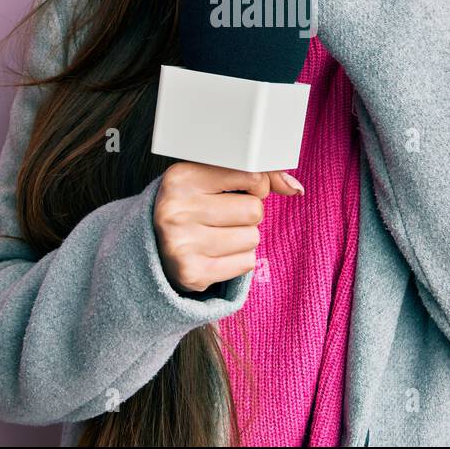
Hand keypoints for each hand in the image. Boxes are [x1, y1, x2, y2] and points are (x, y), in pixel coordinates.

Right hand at [153, 161, 303, 295]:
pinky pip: (246, 263)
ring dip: (244, 237)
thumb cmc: (193, 207)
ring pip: (253, 237)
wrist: (154, 248)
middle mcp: (177, 210)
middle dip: (248, 214)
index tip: (243, 190)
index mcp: (181, 178)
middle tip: (224, 216)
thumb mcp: (212, 180)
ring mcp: (182, 244)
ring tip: (218, 235)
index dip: (257, 185)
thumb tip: (294, 188)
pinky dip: (239, 259)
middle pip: (254, 210)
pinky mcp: (192, 273)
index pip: (250, 175)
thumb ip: (255, 176)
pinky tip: (217, 253)